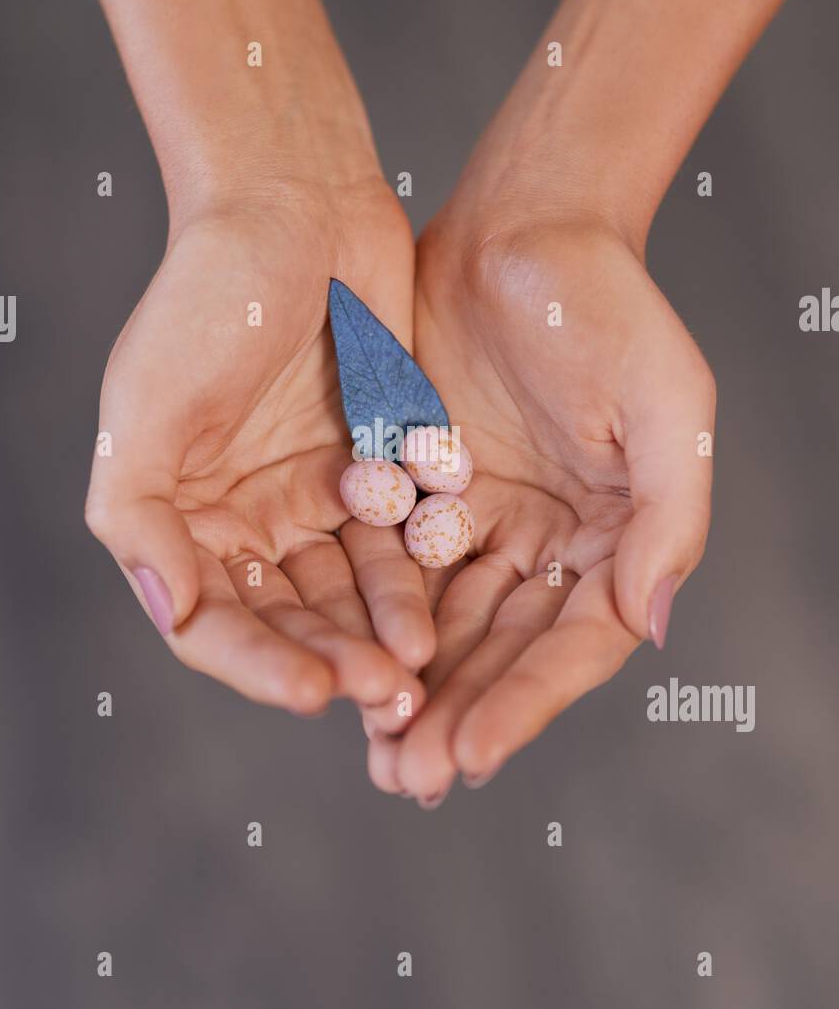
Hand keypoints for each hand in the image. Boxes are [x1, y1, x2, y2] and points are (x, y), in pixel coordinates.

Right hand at [85, 178, 434, 722]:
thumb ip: (139, 518)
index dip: (258, 663)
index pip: (212, 619)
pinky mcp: (378, 467)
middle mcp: (244, 518)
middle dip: (331, 658)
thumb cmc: (202, 298)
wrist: (294, 207)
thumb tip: (170, 611)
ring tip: (417, 665)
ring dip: (380, 630)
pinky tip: (441, 608)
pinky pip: (398, 537)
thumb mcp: (144, 407)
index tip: (313, 691)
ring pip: (349, 591)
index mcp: (178, 516)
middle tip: (385, 694)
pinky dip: (414, 575)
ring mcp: (312, 496)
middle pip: (287, 617)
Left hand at [366, 202, 714, 801]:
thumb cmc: (612, 307)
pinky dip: (370, 617)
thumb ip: (669, 517)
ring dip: (410, 687)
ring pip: (445, 622)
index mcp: (619, 539)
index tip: (469, 759)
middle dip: (456, 716)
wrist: (524, 227)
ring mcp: (486, 520)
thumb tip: (652, 627)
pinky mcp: (424, 489)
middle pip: (503, 651)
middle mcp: (554, 544)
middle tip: (405, 781)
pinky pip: (393, 565)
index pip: (572, 644)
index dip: (524, 704)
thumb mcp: (667, 403)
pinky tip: (339, 664)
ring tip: (372, 754)